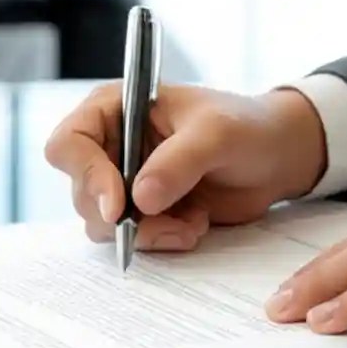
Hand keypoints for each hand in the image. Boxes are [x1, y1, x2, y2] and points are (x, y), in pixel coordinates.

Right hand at [43, 82, 326, 251]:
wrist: (277, 157)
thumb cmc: (246, 127)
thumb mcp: (216, 134)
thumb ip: (178, 162)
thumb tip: (140, 198)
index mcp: (114, 108)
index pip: (69, 143)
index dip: (85, 175)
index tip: (118, 205)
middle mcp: (111, 144)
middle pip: (82, 192)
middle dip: (121, 215)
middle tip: (166, 221)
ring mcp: (124, 180)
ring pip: (103, 222)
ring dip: (147, 231)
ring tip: (190, 221)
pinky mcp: (144, 210)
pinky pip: (133, 238)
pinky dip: (163, 239)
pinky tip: (195, 223)